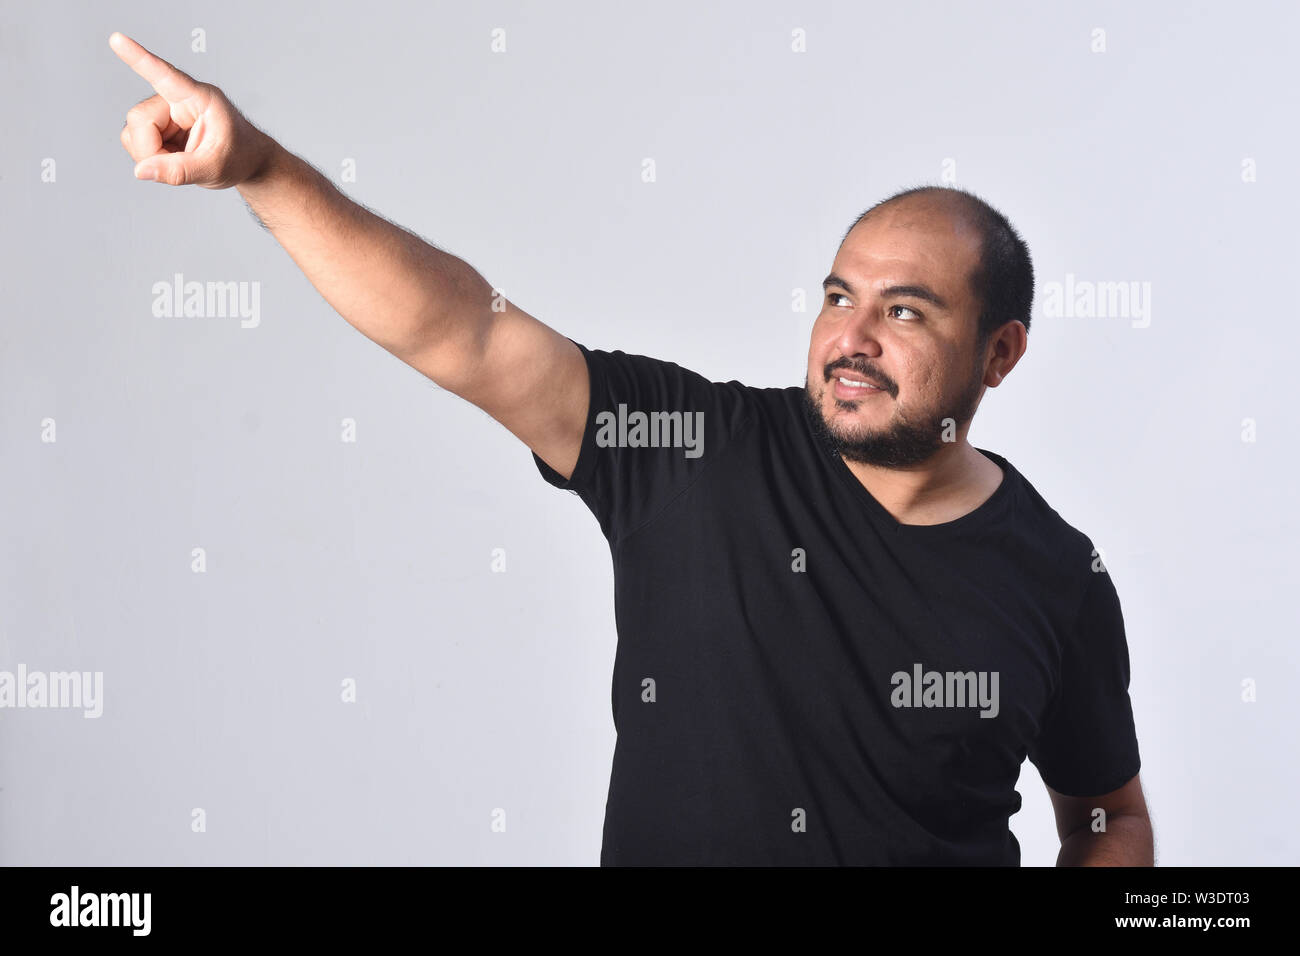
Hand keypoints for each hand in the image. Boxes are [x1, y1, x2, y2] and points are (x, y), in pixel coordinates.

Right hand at [110, 31, 273, 187]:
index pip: (166, 75)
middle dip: (150, 148)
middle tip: (178, 164)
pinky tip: (172, 158)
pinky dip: (149, 157)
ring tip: (181, 161)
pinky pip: (134, 141)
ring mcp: (165, 112)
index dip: (139, 58)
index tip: (117, 39)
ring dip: (150, 154)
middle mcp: (178, 99)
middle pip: (140, 118)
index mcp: (200, 98)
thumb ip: (179, 171)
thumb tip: (140, 170)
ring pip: (133, 131)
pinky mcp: (157, 125)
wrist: (246, 162)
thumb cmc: (238, 157)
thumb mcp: (214, 169)